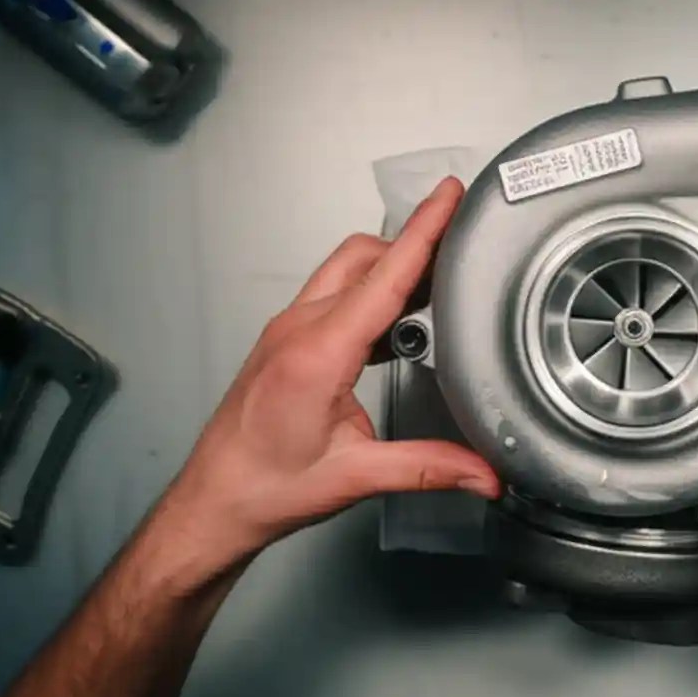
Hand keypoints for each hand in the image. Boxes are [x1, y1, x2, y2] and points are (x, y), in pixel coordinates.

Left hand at [158, 177, 498, 575]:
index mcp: (317, 354)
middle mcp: (298, 329)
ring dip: (388, 269)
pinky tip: (393, 327)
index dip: (422, 232)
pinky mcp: (284, 341)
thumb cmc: (265, 487)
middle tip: (457, 244)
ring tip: (434, 286)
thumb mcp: (355, 476)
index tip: (448, 195)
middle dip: (412, 245)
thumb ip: (426, 468)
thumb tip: (483, 472)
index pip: (383, 277)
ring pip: (345, 272)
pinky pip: (332, 296)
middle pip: (364, 258)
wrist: (214, 500)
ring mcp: (287, 331)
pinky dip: (369, 294)